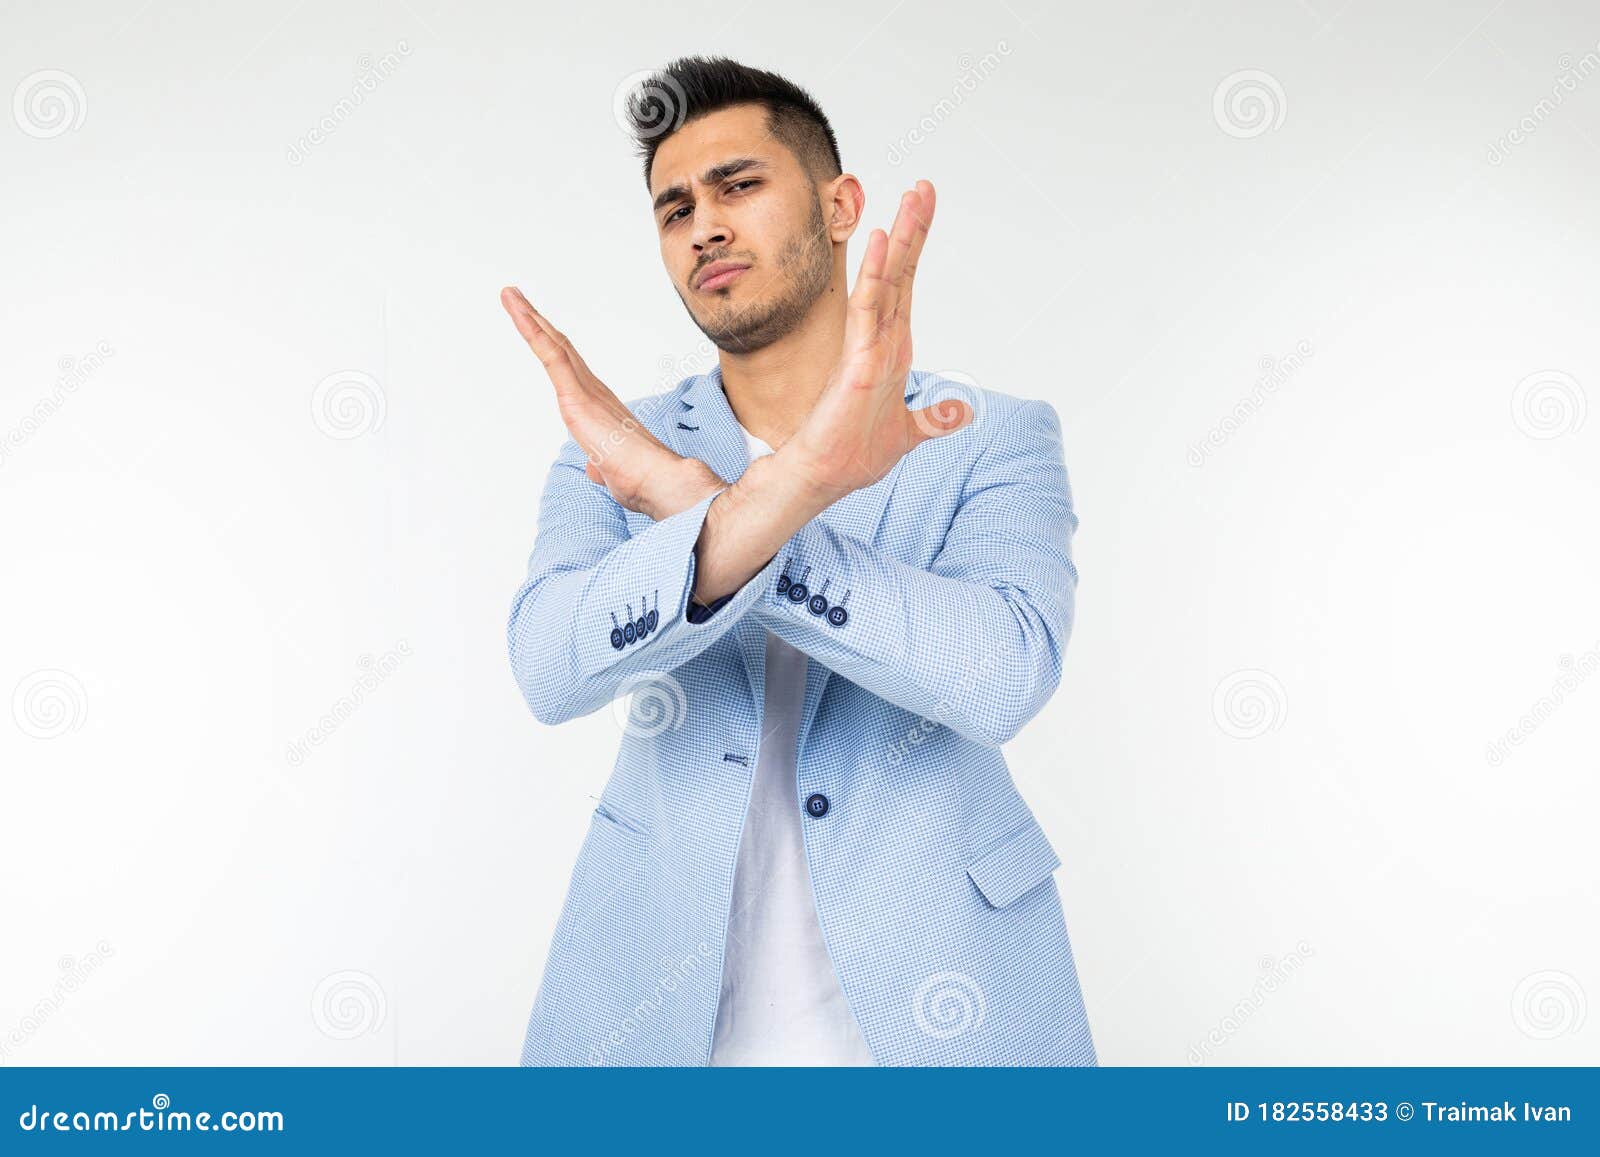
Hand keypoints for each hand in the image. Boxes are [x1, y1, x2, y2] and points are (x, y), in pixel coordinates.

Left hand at [500, 286, 720, 518]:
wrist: (659, 481)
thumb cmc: (642, 480)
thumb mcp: (611, 472)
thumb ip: (601, 465)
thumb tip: (596, 469)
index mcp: (599, 404)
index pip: (569, 367)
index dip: (552, 343)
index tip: (537, 323)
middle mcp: (594, 389)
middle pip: (559, 346)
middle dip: (536, 321)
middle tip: (515, 296)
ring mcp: (586, 390)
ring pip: (552, 344)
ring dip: (528, 318)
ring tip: (509, 294)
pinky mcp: (577, 397)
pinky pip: (551, 357)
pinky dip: (533, 333)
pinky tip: (520, 315)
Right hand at [781, 180, 972, 504]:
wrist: (827, 476)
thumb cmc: (856, 451)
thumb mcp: (911, 432)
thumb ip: (936, 417)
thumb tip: (963, 411)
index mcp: (893, 348)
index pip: (908, 287)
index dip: (916, 247)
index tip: (924, 209)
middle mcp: (882, 338)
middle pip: (901, 273)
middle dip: (913, 228)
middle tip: (924, 186)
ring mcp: (868, 345)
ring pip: (888, 280)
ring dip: (899, 239)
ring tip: (910, 197)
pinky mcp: (858, 359)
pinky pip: (870, 308)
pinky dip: (877, 274)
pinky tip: (881, 242)